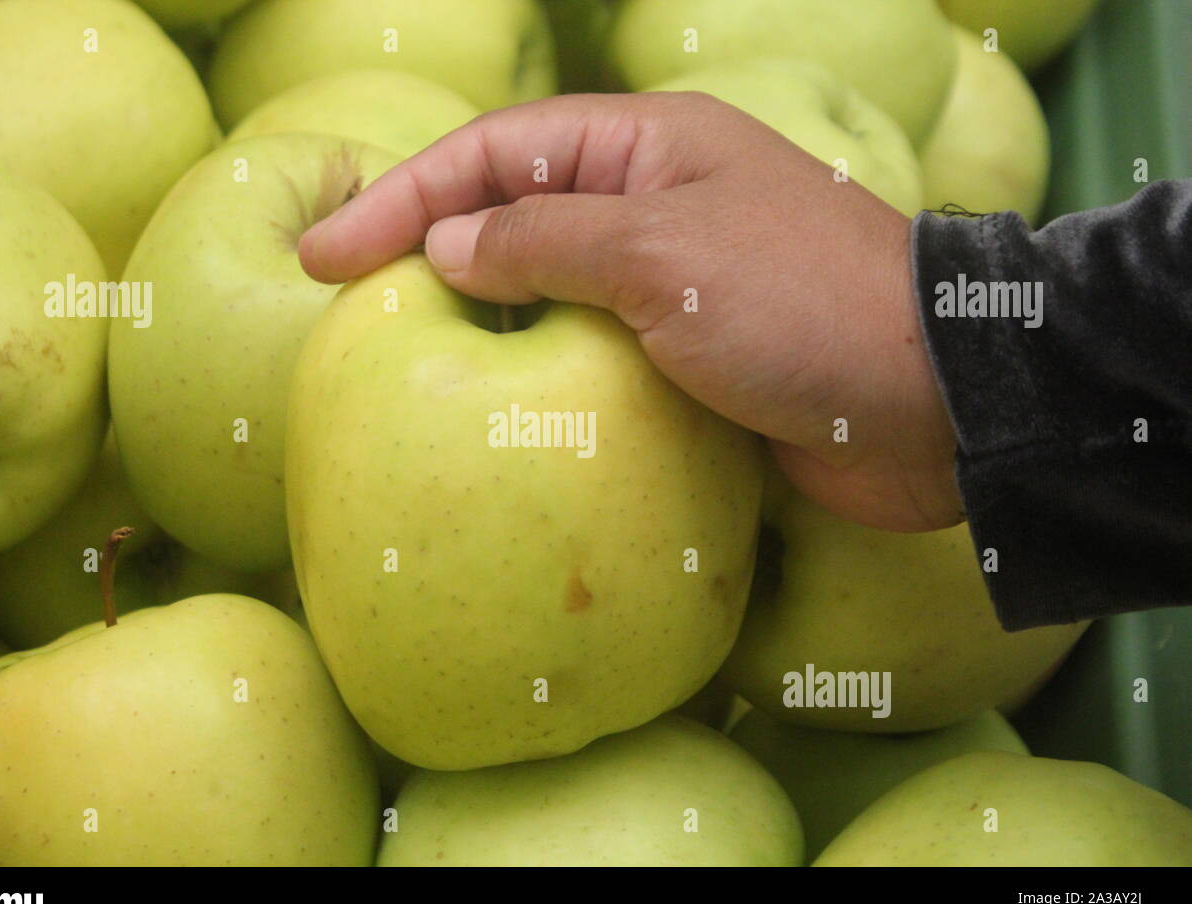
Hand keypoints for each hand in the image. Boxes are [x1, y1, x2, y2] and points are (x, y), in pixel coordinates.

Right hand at [300, 92, 961, 531]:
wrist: (931, 404)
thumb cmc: (800, 306)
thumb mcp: (661, 254)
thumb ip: (545, 244)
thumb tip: (450, 249)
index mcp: (645, 147)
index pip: (494, 157)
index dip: (401, 199)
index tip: (325, 256)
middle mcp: (650, 203)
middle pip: (509, 213)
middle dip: (423, 249)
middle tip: (340, 301)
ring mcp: (668, 283)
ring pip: (544, 288)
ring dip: (474, 314)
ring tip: (395, 352)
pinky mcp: (685, 357)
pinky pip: (587, 352)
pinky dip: (533, 369)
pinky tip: (489, 398)